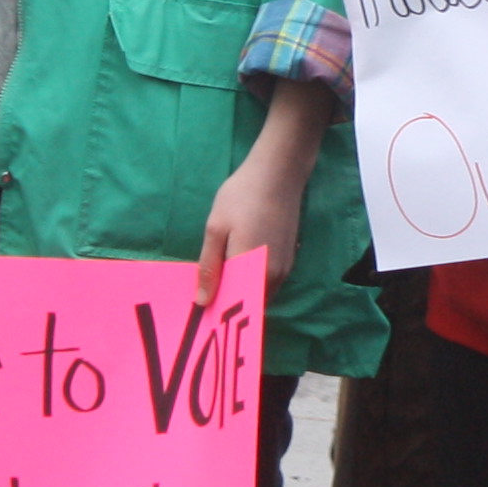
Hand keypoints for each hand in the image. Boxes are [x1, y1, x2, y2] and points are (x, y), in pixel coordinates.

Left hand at [196, 75, 329, 308]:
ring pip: (259, 294)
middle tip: (204, 298)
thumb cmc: (242, 197)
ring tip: (218, 282)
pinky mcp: (289, 259)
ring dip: (241, 293)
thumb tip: (203, 301)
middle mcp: (272, 277)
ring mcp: (284, 269)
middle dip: (228, 304)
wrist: (279, 173)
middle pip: (248, 304)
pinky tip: (237, 267)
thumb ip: (210, 268)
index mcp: (251, 270)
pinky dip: (252, 282)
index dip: (216, 313)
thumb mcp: (216, 229)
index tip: (198, 314)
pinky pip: (268, 282)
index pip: (232, 306)